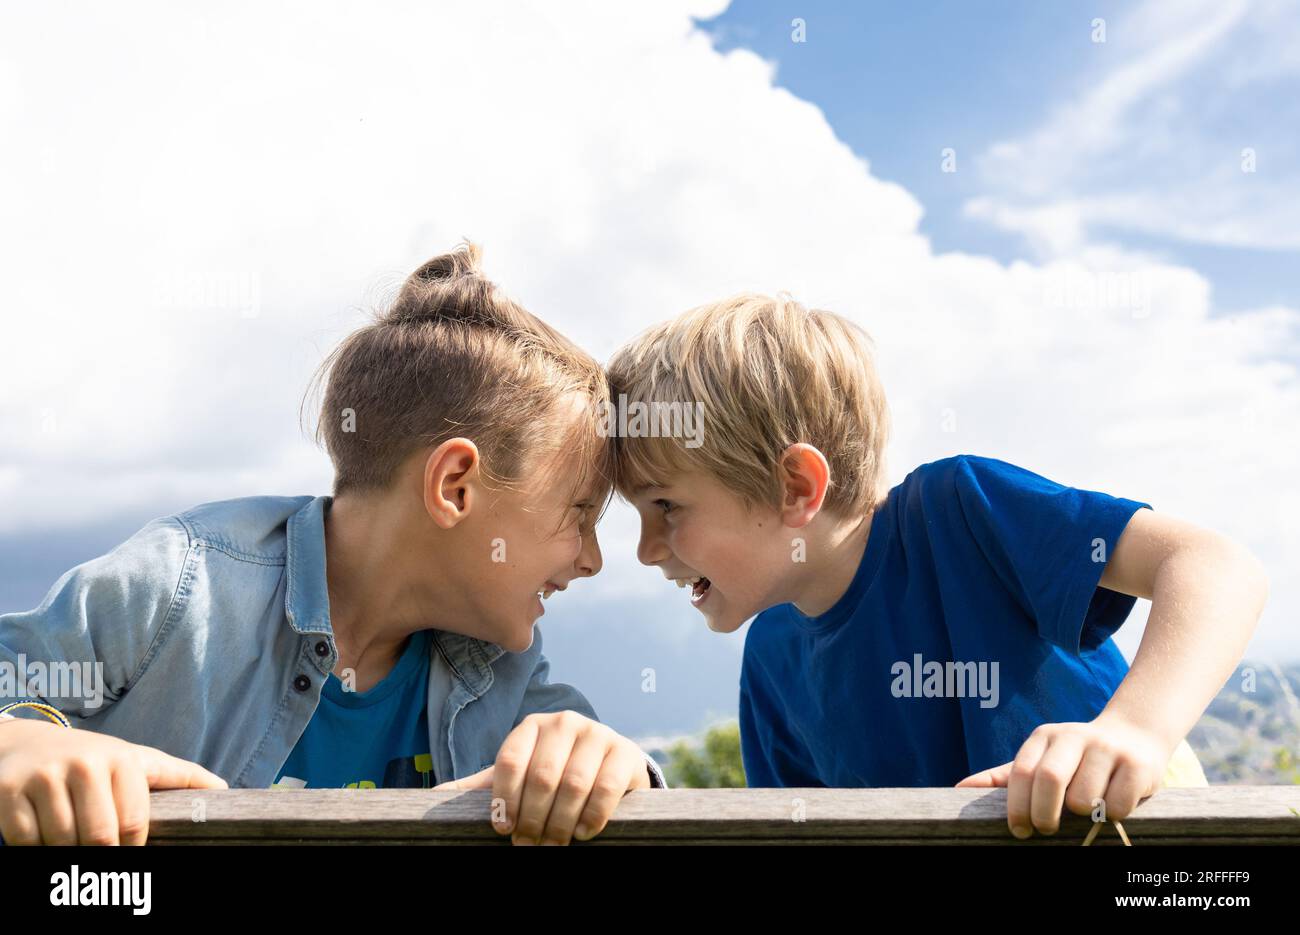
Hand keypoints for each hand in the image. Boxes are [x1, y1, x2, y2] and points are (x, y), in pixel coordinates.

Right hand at [0, 718, 228, 844]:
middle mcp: (84, 764)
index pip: (133, 825)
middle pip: (98, 838)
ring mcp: (44, 777)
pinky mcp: (8, 791)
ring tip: (69, 840)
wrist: (25, 743)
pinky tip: (42, 835)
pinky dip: (34, 849)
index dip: (131, 850)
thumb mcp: (138, 761)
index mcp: (121, 760)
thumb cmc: (94, 760)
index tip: (128, 855)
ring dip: (65, 852)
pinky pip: (26, 843)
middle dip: (99, 856)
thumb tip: (225, 791)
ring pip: (61, 844)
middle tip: (97, 855)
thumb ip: (181, 776)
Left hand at [433, 710, 650, 844]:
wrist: (609, 766)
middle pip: (541, 776)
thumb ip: (482, 787)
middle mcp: (564, 722)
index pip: (510, 762)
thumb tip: (432, 799)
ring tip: (552, 845)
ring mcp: (597, 734)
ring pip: (572, 784)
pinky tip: (582, 833)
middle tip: (528, 845)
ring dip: (560, 823)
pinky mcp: (624, 752)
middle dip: (533, 818)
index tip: (503, 830)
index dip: (505, 800)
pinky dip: (591, 817)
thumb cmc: (555, 773)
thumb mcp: (520, 776)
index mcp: (532, 726)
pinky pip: (605, 789)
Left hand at [954, 713, 1172, 838]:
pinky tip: (1112, 806)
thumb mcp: (1039, 761)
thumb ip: (1003, 777)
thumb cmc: (1075, 760)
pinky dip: (1112, 816)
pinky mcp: (1137, 764)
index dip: (1017, 807)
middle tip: (1046, 830)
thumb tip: (959, 789)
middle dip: (1044, 814)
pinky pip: (1117, 805)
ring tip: (1086, 811)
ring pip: (1084, 797)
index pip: (1021, 772)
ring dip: (1082, 815)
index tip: (1019, 831)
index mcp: (1044, 737)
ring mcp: (1106, 748)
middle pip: (1049, 779)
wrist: (1134, 738)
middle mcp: (1073, 736)